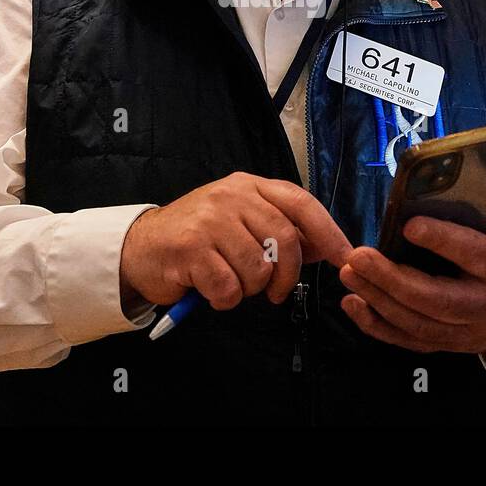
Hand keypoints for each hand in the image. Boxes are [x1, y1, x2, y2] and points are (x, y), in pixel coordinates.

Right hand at [120, 172, 352, 310]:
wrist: (140, 247)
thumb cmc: (196, 238)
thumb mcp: (239, 222)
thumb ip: (277, 229)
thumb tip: (322, 247)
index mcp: (248, 186)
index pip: (300, 202)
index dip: (328, 231)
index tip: (345, 257)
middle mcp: (231, 196)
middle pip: (285, 240)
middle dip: (286, 275)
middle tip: (274, 292)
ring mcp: (210, 220)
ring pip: (258, 268)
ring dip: (249, 289)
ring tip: (229, 282)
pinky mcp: (191, 249)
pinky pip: (229, 287)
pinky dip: (225, 299)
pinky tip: (210, 290)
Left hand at [339, 186, 485, 353]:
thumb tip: (468, 177)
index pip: (473, 253)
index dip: (441, 240)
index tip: (408, 225)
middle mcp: (484, 305)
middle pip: (435, 298)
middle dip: (392, 278)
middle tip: (359, 256)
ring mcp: (465, 332)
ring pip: (416, 323)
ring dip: (377, 299)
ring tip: (349, 273)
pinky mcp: (447, 345)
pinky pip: (408, 341)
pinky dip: (377, 326)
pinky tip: (353, 303)